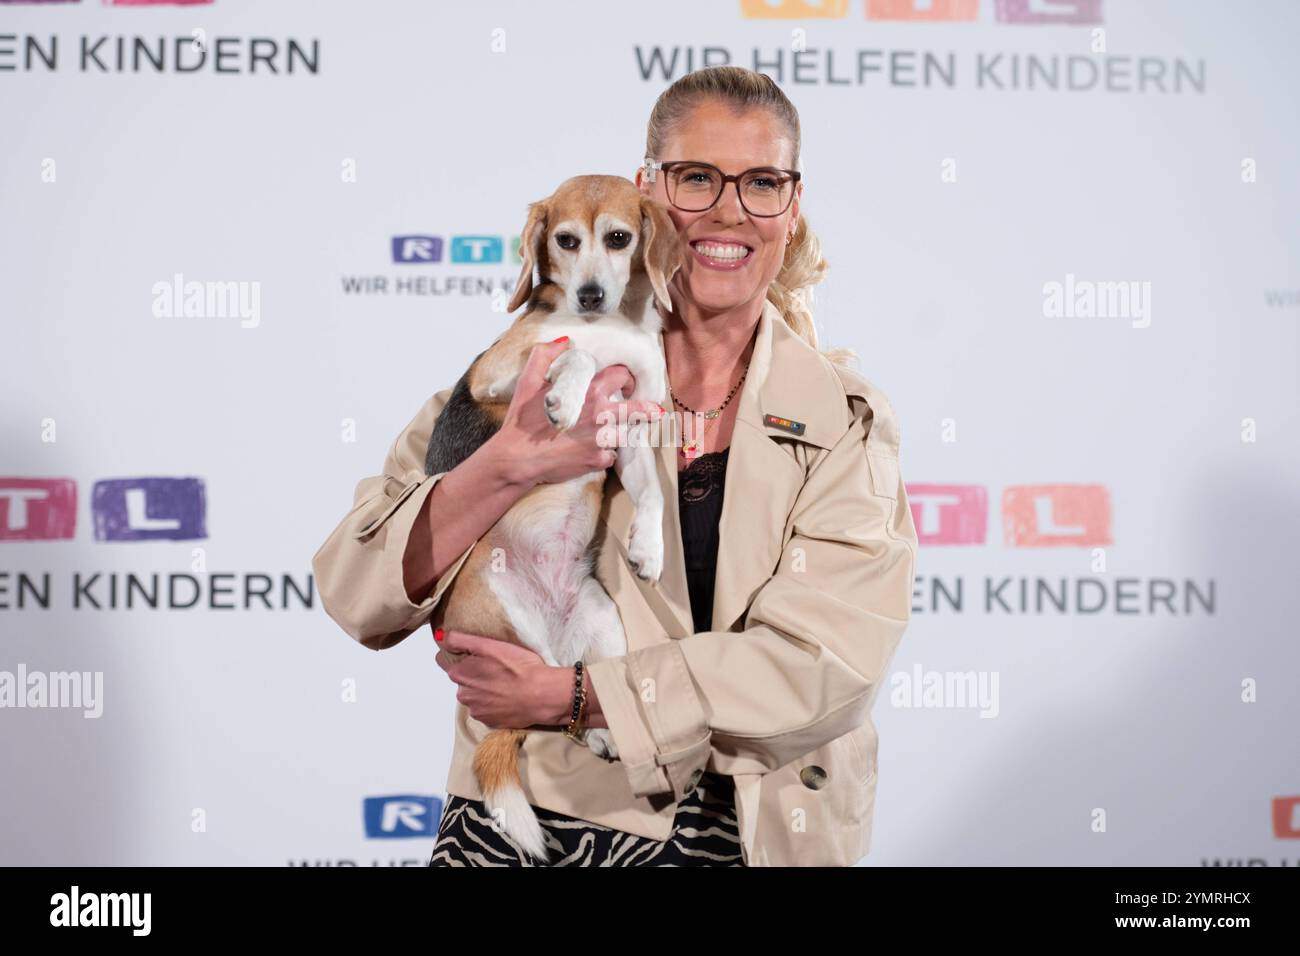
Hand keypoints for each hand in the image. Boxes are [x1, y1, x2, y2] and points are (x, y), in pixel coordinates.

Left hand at [434, 628, 570, 728]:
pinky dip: (494, 704)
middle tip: (496, 667)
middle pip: (462, 680)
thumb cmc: (518, 667)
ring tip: (505, 684)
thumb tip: (442, 637)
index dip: (458, 655)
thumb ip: (461, 640)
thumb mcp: (489, 645)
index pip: (444, 661)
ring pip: (474, 696)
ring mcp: (477, 711)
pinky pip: (486, 711)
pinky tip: (508, 697)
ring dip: (484, 690)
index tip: (474, 654)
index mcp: (460, 674)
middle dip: (474, 674)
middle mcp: (464, 695)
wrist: (541, 695)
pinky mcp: (490, 722)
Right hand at [485, 338, 665, 488]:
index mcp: (588, 391)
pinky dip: (604, 454)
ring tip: (621, 434)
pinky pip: (610, 456)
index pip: (620, 375)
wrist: (516, 458)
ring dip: (623, 433)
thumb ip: (545, 355)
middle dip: (646, 408)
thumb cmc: (522, 420)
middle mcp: (600, 415)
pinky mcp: (596, 460)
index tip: (625, 383)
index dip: (625, 377)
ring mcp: (600, 439)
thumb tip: (564, 341)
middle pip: (637, 408)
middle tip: (651, 410)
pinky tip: (593, 452)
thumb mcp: (529, 381)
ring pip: (627, 434)